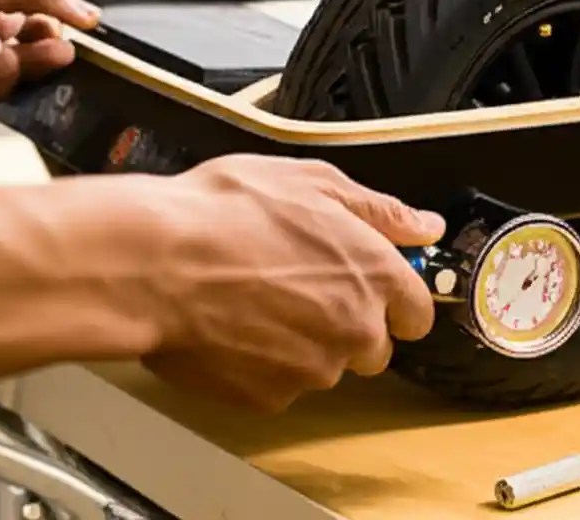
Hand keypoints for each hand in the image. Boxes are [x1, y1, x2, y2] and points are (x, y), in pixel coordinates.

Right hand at [139, 155, 445, 412]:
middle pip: (374, 347)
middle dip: (347, 324)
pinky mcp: (269, 398)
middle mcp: (354, 330)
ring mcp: (312, 370)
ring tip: (253, 301)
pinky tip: (232, 326)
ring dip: (302, 342)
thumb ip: (379, 209)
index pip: (417, 313)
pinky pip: (278, 385)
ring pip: (324, 366)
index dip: (393, 300)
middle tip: (298, 287)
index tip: (370, 288)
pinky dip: (261, 363)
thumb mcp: (309, 182)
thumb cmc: (224, 214)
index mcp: (373, 275)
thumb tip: (424, 226)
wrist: (155, 264)